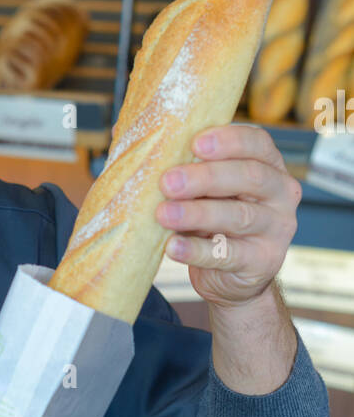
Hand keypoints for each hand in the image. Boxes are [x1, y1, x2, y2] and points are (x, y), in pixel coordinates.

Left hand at [155, 123, 300, 308]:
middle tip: (168, 182)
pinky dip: (197, 250)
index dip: (229, 140)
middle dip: (206, 177)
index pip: (258, 143)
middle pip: (249, 176)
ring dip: (197, 213)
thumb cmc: (213, 219)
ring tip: (163, 214)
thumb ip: (188, 169)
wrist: (230, 276)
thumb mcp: (205, 191)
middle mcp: (280, 194)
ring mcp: (276, 230)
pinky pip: (227, 254)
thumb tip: (137, 144)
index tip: (195, 144)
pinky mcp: (263, 262)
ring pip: (239, 216)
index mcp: (269, 165)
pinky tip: (172, 246)